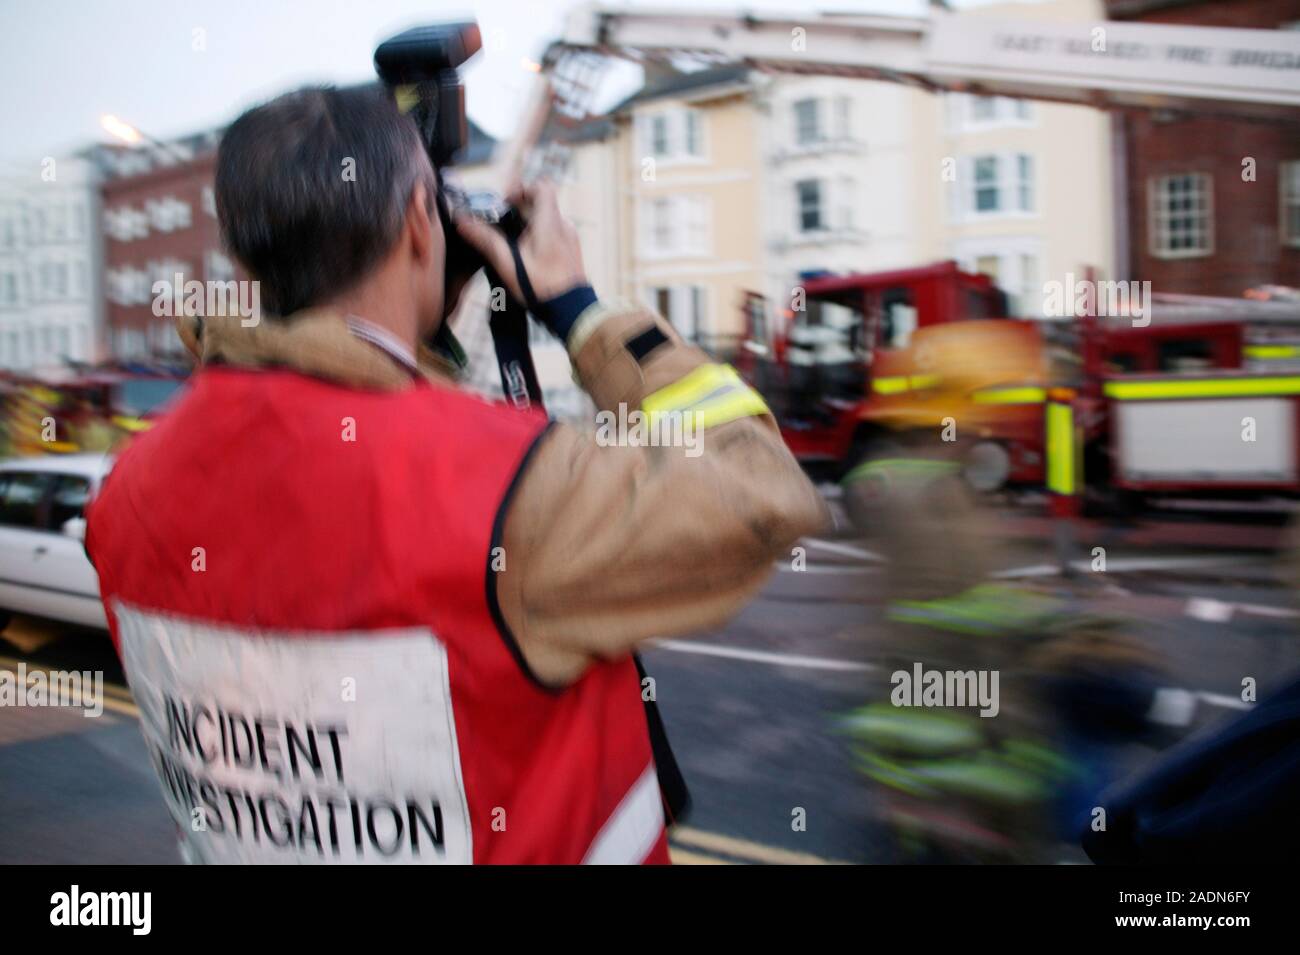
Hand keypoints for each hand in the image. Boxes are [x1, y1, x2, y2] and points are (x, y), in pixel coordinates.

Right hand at [453, 181, 587, 303]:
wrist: (572, 312)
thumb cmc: (543, 288)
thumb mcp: (509, 264)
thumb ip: (486, 240)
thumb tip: (462, 221)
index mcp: (550, 222)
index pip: (541, 186)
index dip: (521, 189)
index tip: (505, 204)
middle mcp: (563, 225)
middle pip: (539, 204)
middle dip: (517, 212)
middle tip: (502, 230)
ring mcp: (570, 238)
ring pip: (545, 220)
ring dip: (526, 228)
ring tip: (513, 249)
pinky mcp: (571, 251)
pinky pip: (552, 235)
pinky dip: (537, 240)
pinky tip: (527, 260)